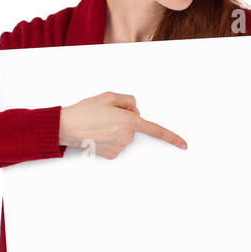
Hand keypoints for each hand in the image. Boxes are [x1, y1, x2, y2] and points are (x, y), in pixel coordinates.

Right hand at [58, 91, 186, 158]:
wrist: (66, 127)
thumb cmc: (86, 111)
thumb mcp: (109, 96)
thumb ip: (128, 101)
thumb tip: (136, 111)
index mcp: (130, 121)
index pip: (156, 130)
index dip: (172, 138)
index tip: (184, 145)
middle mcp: (127, 137)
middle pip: (133, 126)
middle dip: (124, 120)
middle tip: (105, 115)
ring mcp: (119, 148)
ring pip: (124, 135)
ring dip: (115, 129)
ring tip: (98, 124)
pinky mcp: (111, 155)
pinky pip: (116, 144)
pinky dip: (109, 138)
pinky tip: (97, 134)